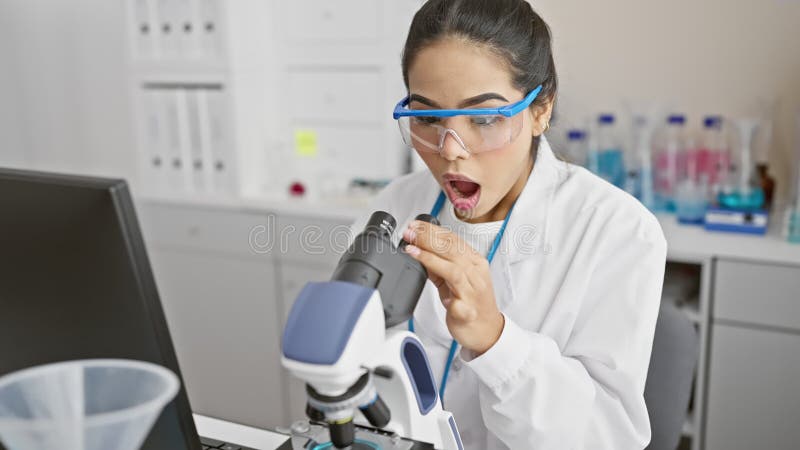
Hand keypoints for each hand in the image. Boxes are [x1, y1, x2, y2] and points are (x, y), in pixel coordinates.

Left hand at [402, 220, 503, 355]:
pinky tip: (440, 296)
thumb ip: (439, 265)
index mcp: (475, 262)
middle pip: (453, 251)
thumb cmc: (472, 302)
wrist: (487, 330)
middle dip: (428, 239)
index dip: (432, 231)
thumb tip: (420, 249)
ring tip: (412, 251)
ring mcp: (474, 294)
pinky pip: (459, 304)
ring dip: (431, 259)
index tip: (415, 226)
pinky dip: (449, 300)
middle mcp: (476, 275)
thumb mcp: (454, 279)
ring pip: (455, 271)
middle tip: (410, 234)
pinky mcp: (469, 313)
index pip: (453, 239)